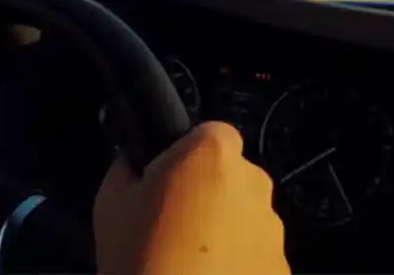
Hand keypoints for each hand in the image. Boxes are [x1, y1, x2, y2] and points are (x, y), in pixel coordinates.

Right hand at [93, 122, 289, 274]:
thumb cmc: (141, 259)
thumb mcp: (111, 205)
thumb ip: (127, 169)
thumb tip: (134, 162)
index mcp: (213, 153)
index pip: (207, 132)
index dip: (183, 156)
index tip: (164, 183)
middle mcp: (254, 183)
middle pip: (230, 176)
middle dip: (207, 193)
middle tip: (170, 225)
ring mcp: (273, 229)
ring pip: (244, 217)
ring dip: (224, 231)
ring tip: (187, 262)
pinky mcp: (283, 267)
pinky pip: (255, 254)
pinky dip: (238, 263)